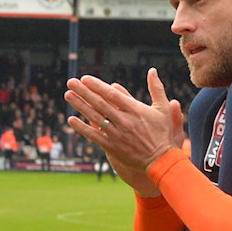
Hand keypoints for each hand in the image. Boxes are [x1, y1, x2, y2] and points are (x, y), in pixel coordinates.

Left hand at [65, 69, 184, 193]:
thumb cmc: (161, 132)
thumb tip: (153, 70)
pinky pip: (94, 136)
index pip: (112, 95)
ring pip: (95, 118)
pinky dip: (82, 128)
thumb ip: (157, 88)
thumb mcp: (163, 108)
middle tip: (71, 82)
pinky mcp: (112, 148)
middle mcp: (124, 121)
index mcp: (135, 110)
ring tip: (68, 95)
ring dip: (80, 106)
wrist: (160, 160)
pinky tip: (71, 120)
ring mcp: (117, 135)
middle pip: (100, 104)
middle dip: (84, 92)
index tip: (85, 79)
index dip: (97, 86)